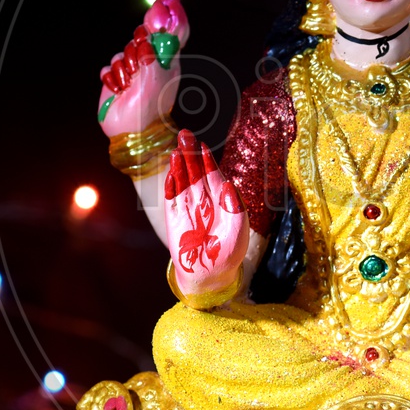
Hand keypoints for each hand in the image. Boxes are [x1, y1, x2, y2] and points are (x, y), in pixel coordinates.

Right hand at [97, 0, 189, 137]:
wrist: (131, 135)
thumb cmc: (147, 110)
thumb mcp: (154, 81)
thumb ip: (153, 55)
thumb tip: (153, 34)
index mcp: (169, 59)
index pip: (174, 28)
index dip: (171, 10)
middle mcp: (154, 60)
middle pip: (145, 35)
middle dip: (138, 44)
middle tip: (138, 63)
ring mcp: (136, 68)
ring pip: (125, 49)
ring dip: (125, 67)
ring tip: (129, 85)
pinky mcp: (119, 76)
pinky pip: (111, 65)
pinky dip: (113, 77)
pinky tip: (118, 89)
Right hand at [165, 130, 248, 298]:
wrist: (211, 274)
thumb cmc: (228, 252)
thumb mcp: (238, 229)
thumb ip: (234, 207)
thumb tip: (227, 183)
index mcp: (221, 200)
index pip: (213, 175)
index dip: (208, 161)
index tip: (203, 146)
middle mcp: (204, 201)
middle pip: (196, 173)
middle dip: (191, 154)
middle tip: (185, 134)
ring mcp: (188, 209)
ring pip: (183, 182)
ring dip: (180, 166)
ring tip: (176, 149)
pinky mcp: (175, 220)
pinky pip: (172, 199)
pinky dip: (171, 186)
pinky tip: (171, 173)